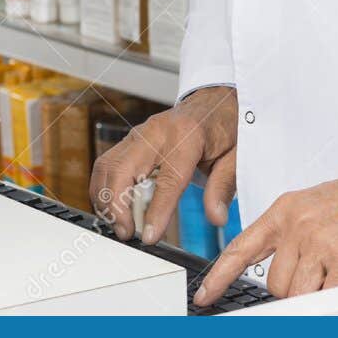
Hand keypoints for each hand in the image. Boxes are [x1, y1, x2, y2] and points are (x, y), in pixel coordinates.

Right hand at [89, 86, 237, 245]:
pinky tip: (113, 208)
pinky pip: (107, 163)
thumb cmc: (223, 128)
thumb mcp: (234, 157)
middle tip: (127, 233)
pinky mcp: (130, 139)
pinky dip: (103, 187)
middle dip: (118, 206)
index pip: (167, 179)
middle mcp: (156, 132)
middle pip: (124, 169)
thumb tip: (216, 217)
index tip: (149, 237)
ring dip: (106, 199)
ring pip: (108, 165)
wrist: (212, 101)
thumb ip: (223, 187)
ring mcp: (139, 133)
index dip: (156, 211)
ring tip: (120, 225)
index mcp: (188, 136)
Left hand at [192, 169, 337, 305]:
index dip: (219, 276)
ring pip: (298, 295)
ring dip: (315, 294)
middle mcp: (298, 228)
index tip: (204, 296)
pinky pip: (327, 298)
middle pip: (275, 283)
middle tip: (319, 271)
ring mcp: (322, 246)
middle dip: (293, 287)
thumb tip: (274, 276)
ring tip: (335, 273)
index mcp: (284, 213)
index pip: (242, 248)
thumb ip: (286, 238)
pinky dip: (335, 298)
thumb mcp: (308, 208)